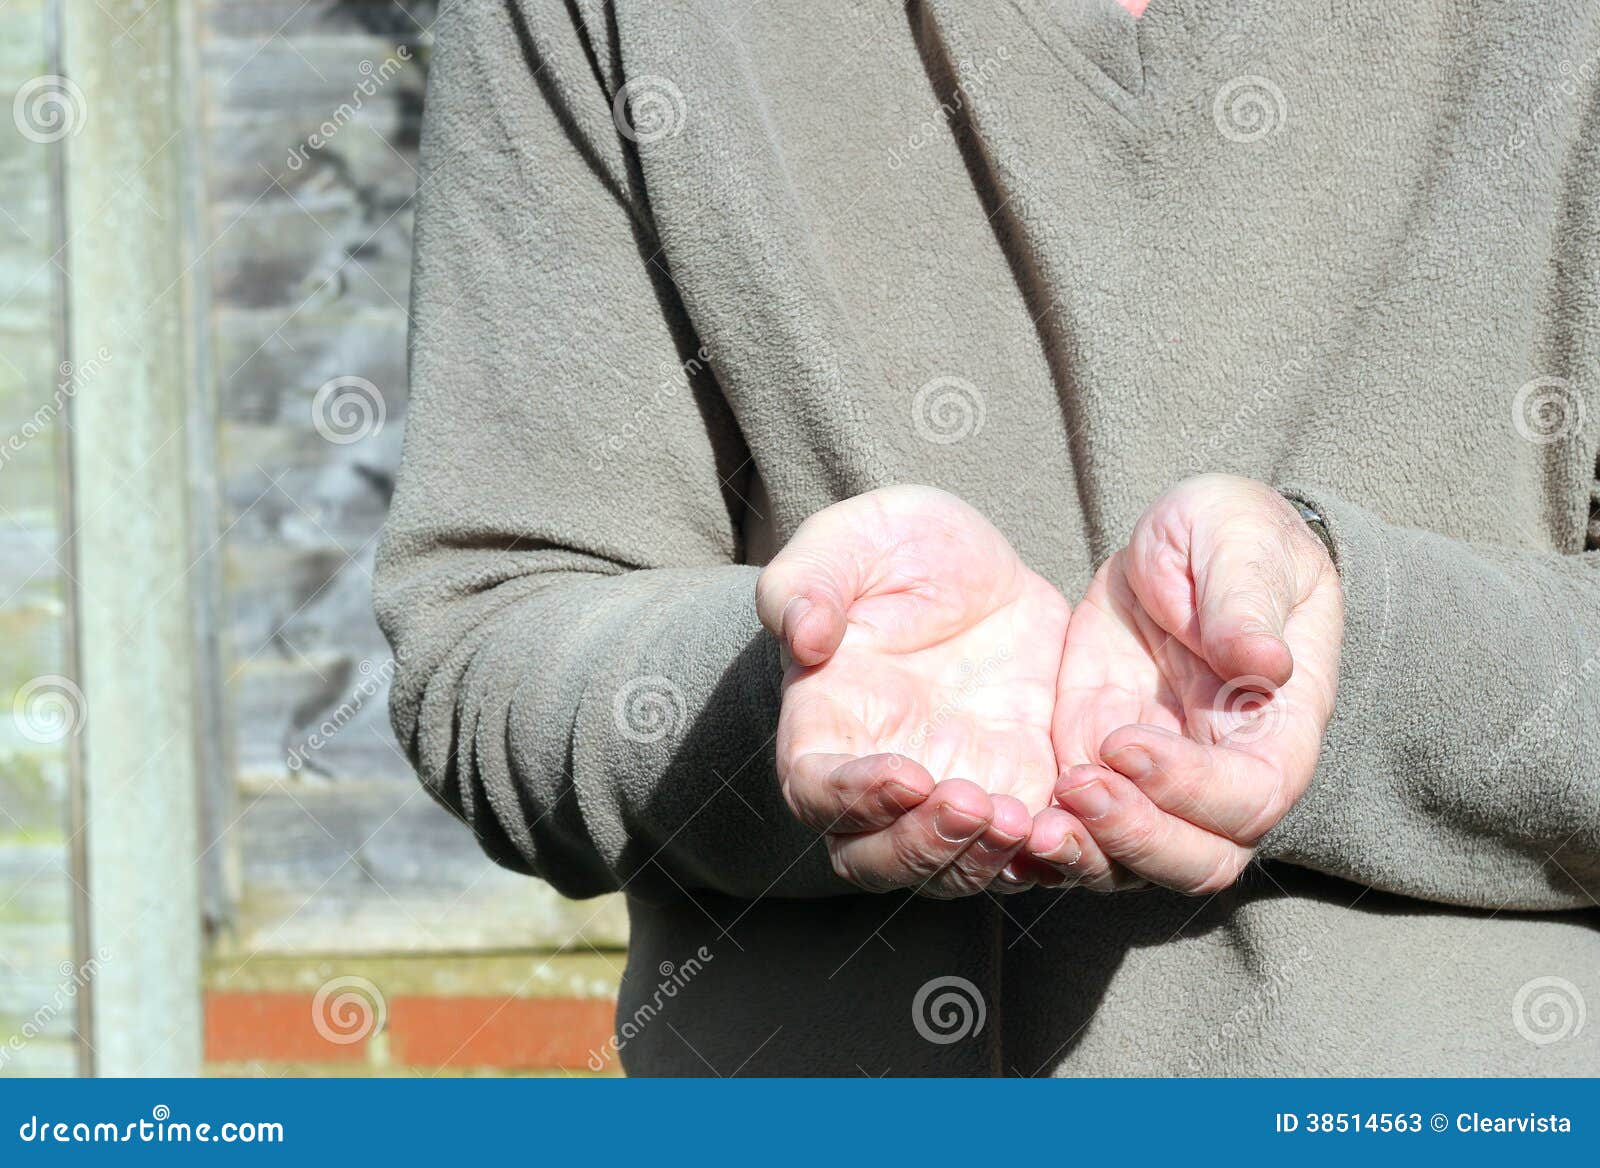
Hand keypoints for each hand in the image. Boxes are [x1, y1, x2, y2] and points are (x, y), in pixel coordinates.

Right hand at [757, 486, 1081, 896]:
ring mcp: (950, 795)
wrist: (980, 568)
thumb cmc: (894, 550)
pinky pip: (1028, 854)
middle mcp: (878, 782)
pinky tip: (1075, 825)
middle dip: (925, 848)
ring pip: (953, 871)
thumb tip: (803, 636)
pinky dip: (1048, 857)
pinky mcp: (1018, 794)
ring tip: (1029, 821)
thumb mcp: (848, 542)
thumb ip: (808, 583)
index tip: (907, 774)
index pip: (816, 793)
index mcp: (824, 729)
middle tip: (977, 805)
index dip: (854, 799)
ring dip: (985, 862)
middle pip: (879, 860)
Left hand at [1048, 475, 1342, 893]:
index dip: (1190, 787)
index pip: (1250, 798)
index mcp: (1276, 728)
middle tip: (1074, 786)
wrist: (1180, 548)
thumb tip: (1267, 664)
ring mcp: (1156, 782)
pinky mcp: (1096, 767)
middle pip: (1199, 860)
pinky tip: (1006, 818)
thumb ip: (1248, 601)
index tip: (1124, 741)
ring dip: (1086, 853)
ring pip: (1134, 863)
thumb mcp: (1239, 540)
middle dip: (1137, 839)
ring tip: (1034, 820)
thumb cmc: (1231, 538)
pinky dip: (1047, 839)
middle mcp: (1223, 775)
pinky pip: (1079, 831)